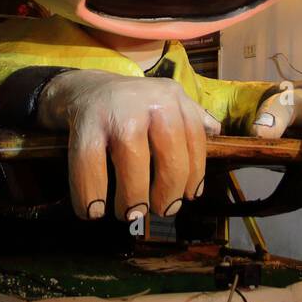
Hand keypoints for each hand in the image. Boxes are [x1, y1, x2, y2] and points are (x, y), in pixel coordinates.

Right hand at [36, 69, 214, 220]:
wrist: (83, 88)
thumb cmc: (132, 106)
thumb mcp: (166, 100)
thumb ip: (192, 116)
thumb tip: (217, 132)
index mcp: (172, 97)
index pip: (194, 139)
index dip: (195, 174)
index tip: (187, 197)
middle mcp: (148, 100)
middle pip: (169, 155)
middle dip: (168, 191)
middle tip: (160, 210)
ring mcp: (116, 111)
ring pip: (132, 161)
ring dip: (133, 196)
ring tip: (130, 214)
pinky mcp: (86, 123)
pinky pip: (89, 165)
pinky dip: (90, 193)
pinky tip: (93, 210)